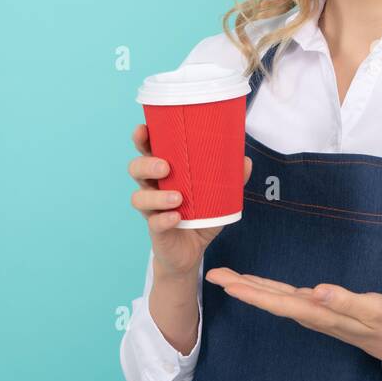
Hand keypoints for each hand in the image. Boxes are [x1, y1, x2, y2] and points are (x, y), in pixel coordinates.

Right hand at [129, 123, 252, 279]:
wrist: (192, 251)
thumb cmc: (201, 215)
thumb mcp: (219, 196)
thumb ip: (231, 179)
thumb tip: (246, 160)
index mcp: (165, 173)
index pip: (148, 150)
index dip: (142, 139)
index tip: (144, 129)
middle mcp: (153, 187)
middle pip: (136, 169)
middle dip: (146, 164)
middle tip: (166, 167)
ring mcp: (152, 210)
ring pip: (139, 197)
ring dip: (157, 196)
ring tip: (178, 197)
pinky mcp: (156, 230)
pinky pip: (154, 223)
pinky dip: (164, 219)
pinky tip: (176, 217)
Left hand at [204, 267, 381, 366]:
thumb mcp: (373, 310)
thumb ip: (346, 301)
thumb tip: (319, 290)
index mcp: (319, 313)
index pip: (280, 303)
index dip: (254, 295)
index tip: (230, 286)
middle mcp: (308, 314)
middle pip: (268, 300)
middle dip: (240, 288)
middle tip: (212, 275)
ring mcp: (309, 311)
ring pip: (272, 297)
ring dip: (247, 287)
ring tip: (223, 276)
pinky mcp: (313, 306)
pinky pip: (282, 296)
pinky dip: (265, 288)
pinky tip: (254, 283)